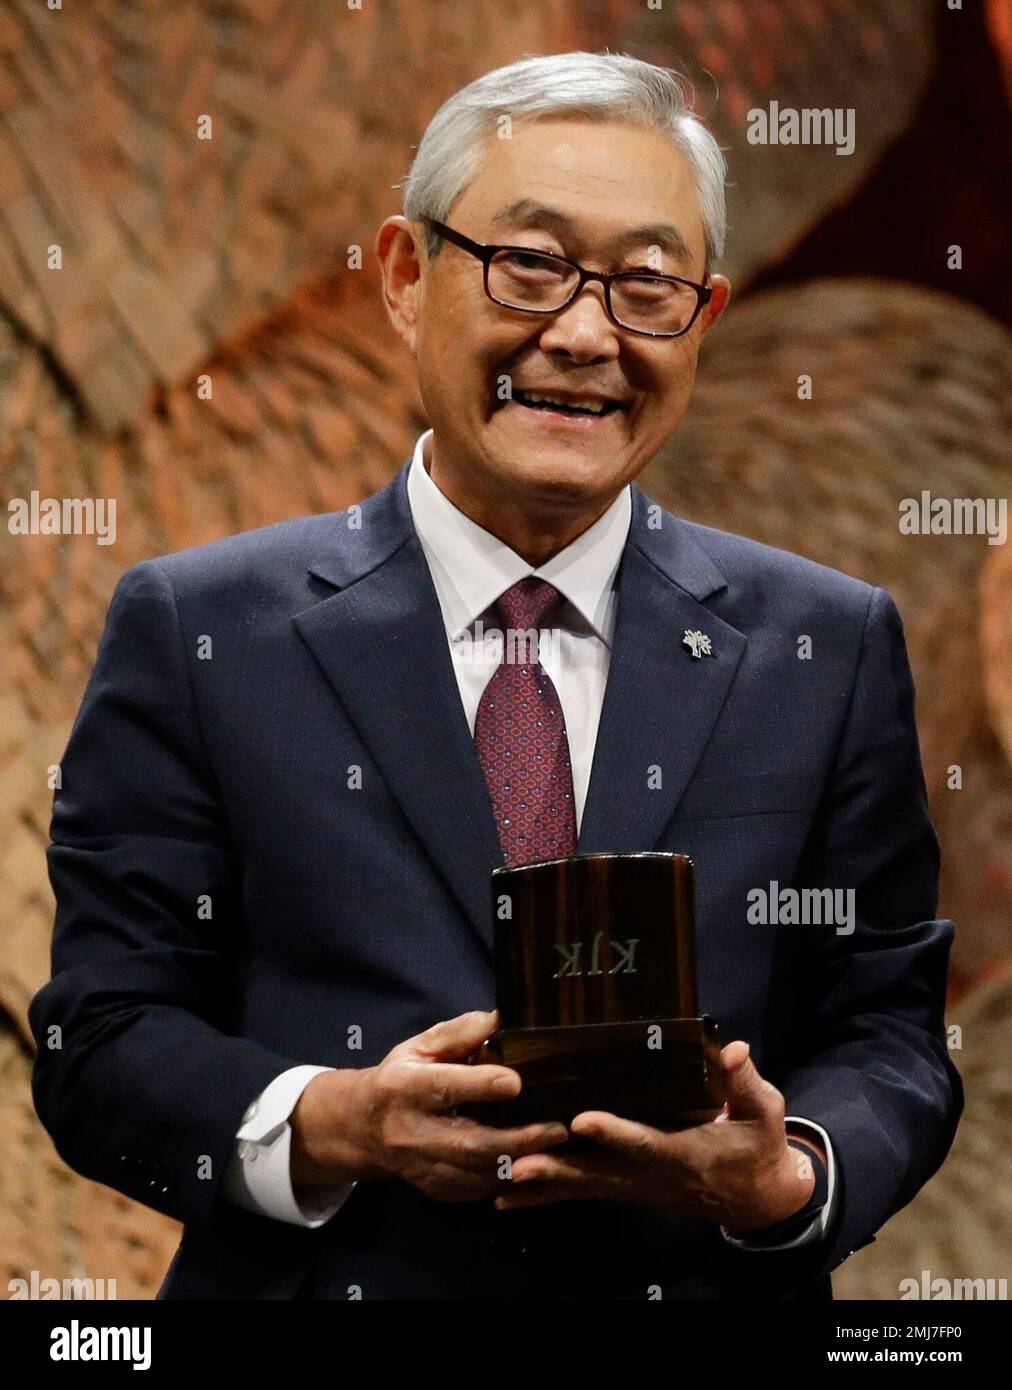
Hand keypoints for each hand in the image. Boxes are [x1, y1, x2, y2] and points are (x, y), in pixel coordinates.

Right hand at [289, 1009, 568, 1202]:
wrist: (365, 1129)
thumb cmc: (402, 1077)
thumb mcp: (421, 1046)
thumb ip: (459, 1033)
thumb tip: (501, 1018)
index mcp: (406, 1088)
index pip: (445, 1087)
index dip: (481, 1086)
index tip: (516, 1082)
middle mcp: (412, 1132)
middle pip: (468, 1143)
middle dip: (516, 1139)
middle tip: (558, 1130)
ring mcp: (423, 1168)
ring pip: (477, 1175)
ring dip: (519, 1165)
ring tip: (557, 1150)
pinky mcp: (436, 1190)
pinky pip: (476, 1191)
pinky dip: (507, 1182)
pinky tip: (534, 1168)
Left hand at [492, 1040, 816, 1231]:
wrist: (755, 1199)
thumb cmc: (757, 1147)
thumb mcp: (762, 1113)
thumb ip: (745, 1082)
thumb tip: (733, 1048)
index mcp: (684, 1153)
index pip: (646, 1143)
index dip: (615, 1134)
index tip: (582, 1120)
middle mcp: (651, 1176)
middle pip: (598, 1174)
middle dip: (558, 1168)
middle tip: (518, 1163)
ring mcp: (634, 1187)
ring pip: (583, 1187)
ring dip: (542, 1183)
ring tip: (499, 1178)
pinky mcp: (623, 1188)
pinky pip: (580, 1192)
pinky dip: (544, 1193)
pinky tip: (505, 1193)